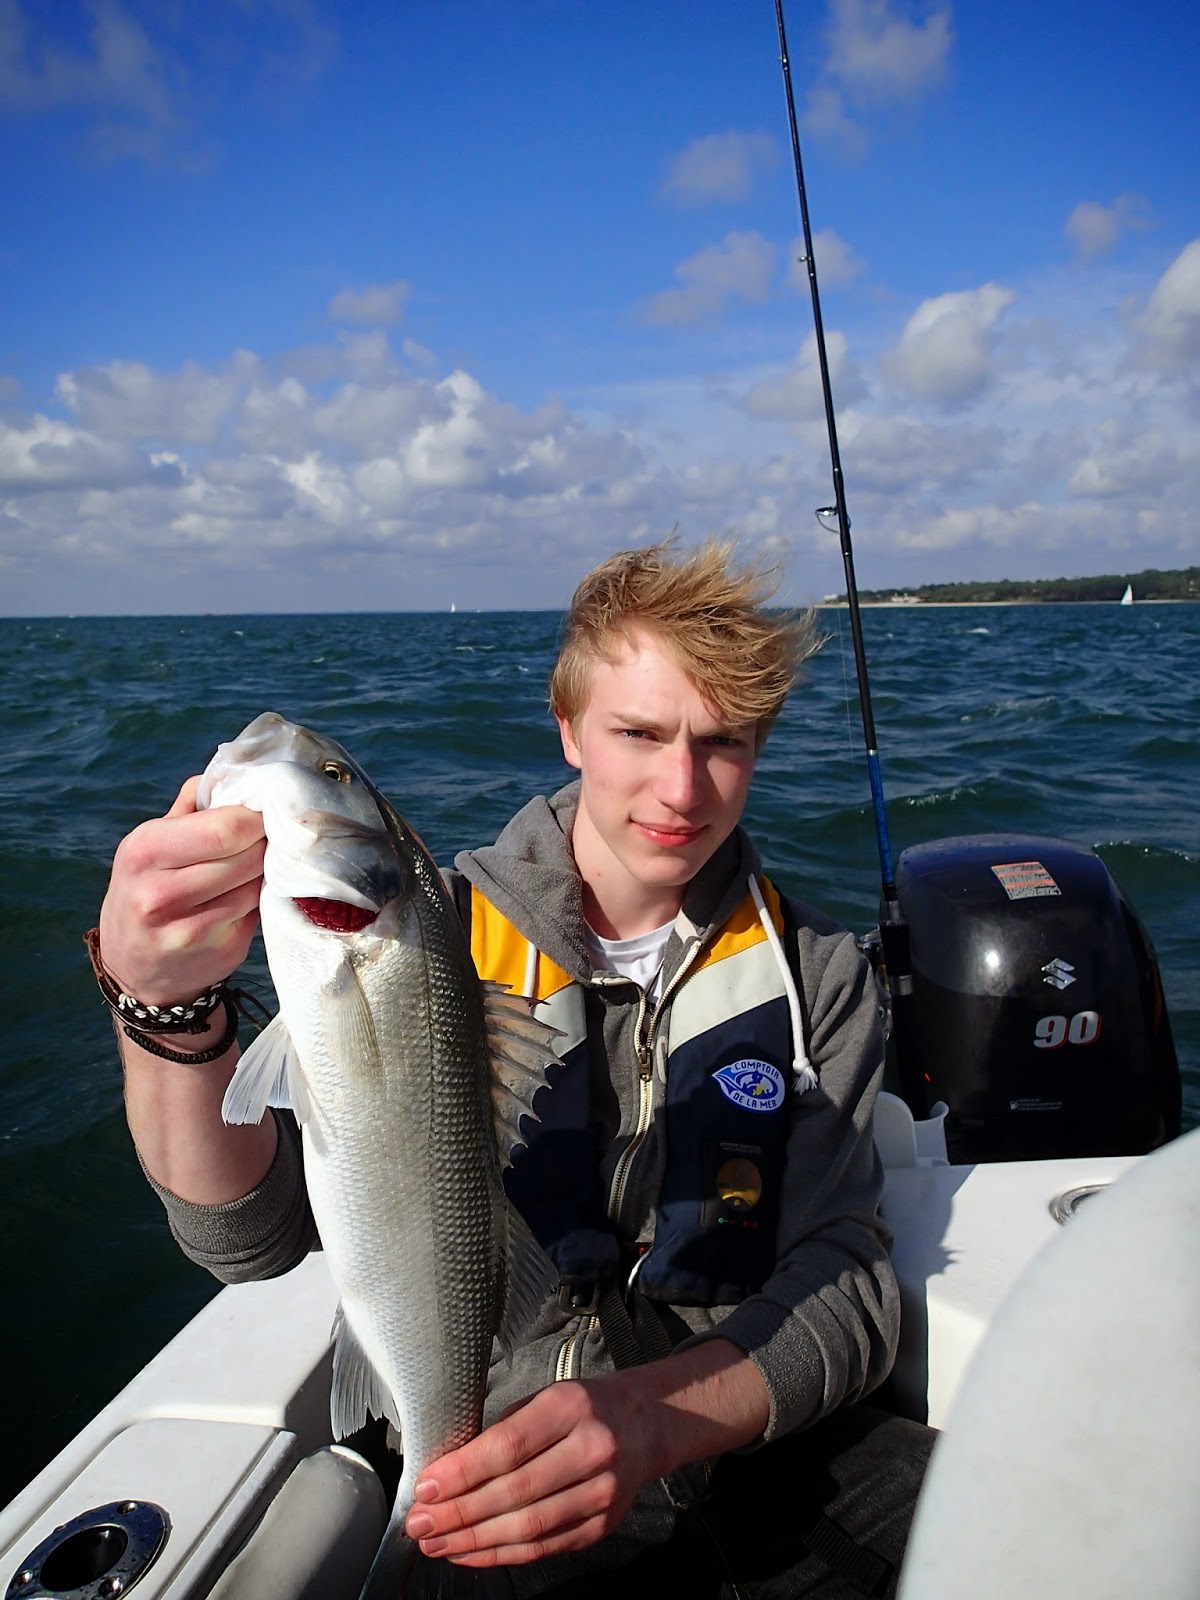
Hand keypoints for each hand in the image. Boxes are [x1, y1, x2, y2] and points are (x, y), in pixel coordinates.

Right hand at [99, 776, 266, 1006]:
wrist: (134, 966)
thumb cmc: (147, 888)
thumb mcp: (150, 843)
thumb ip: (191, 805)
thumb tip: (235, 771)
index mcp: (144, 852)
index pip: (225, 827)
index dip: (255, 816)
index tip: (262, 811)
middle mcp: (161, 894)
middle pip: (248, 855)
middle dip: (265, 841)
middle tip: (268, 836)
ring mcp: (192, 930)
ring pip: (259, 882)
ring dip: (267, 869)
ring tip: (255, 863)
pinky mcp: (222, 951)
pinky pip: (262, 909)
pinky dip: (263, 895)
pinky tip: (249, 892)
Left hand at [404, 1341, 768, 1568]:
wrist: (644, 1424)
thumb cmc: (582, 1408)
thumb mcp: (545, 1398)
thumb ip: (503, 1431)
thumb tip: (446, 1471)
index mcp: (572, 1407)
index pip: (510, 1446)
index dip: (464, 1471)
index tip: (427, 1486)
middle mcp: (593, 1450)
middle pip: (515, 1492)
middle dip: (460, 1513)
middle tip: (420, 1523)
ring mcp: (603, 1493)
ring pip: (528, 1528)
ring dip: (473, 1541)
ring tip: (436, 1543)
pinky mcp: (602, 1525)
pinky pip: (544, 1548)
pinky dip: (501, 1555)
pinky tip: (470, 1551)